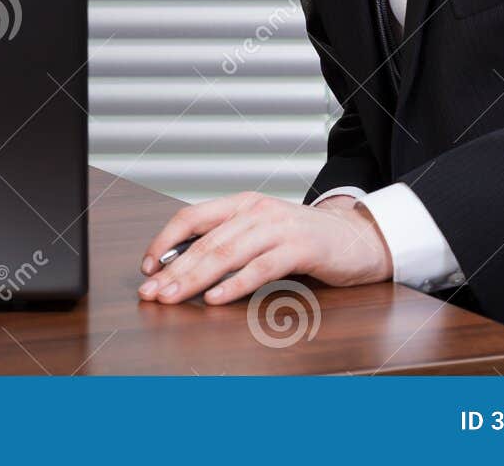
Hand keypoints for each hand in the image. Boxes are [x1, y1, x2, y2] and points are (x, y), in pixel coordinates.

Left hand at [136, 191, 391, 304]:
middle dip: (173, 268)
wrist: (358, 238)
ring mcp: (279, 227)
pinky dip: (236, 284)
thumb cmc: (304, 240)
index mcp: (242, 204)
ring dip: (196, 278)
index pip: (192, 217)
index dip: (164, 241)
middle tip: (150, 292)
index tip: (146, 267)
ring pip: (228, 252)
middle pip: (206, 240)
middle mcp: (257, 210)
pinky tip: (216, 299)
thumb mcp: (260, 234)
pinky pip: (261, 267)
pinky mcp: (301, 247)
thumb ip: (228, 243)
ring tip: (173, 297)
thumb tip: (180, 267)